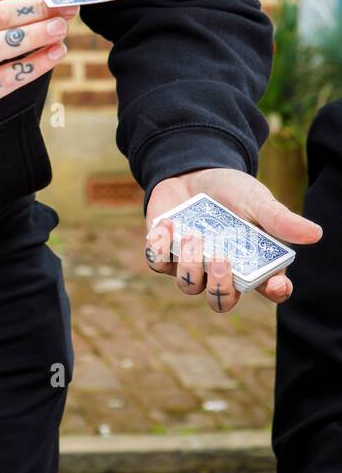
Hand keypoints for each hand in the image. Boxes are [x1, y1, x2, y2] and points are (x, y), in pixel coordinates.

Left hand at [145, 167, 322, 312]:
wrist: (191, 171)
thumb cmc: (230, 190)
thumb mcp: (255, 199)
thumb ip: (278, 218)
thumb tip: (315, 233)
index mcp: (253, 264)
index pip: (270, 289)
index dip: (275, 291)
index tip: (276, 283)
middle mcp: (221, 273)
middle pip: (221, 301)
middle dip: (221, 287)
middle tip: (221, 260)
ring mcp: (190, 266)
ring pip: (188, 286)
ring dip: (189, 264)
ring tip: (193, 234)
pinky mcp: (163, 254)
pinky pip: (156, 263)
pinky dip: (158, 247)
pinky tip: (167, 224)